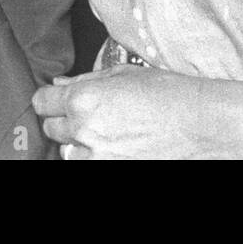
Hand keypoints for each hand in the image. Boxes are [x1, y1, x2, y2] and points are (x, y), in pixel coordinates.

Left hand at [33, 64, 242, 158]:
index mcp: (84, 99)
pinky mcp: (111, 170)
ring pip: (68, 152)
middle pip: (51, 128)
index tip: (57, 99)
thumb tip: (60, 84)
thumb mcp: (123, 73)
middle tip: (88, 112)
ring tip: (105, 131)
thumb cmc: (167, 92)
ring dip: (79, 143)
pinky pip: (88, 164)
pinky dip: (95, 156)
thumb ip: (85, 80)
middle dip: (64, 120)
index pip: (41, 102)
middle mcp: (85, 130)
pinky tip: (115, 145)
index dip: (50, 99)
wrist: (200, 122)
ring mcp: (97, 157)